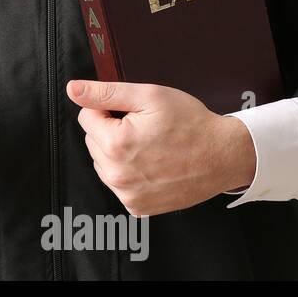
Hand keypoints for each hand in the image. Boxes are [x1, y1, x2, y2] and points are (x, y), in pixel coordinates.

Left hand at [67, 80, 255, 216]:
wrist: (223, 156)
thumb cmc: (192, 125)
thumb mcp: (150, 97)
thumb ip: (106, 92)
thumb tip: (73, 89)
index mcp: (116, 144)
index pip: (86, 117)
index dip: (109, 109)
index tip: (132, 113)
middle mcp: (116, 174)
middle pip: (93, 140)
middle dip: (112, 130)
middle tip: (145, 129)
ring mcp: (126, 194)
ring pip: (103, 162)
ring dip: (118, 152)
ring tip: (150, 147)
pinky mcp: (137, 207)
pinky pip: (118, 183)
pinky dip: (129, 173)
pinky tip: (151, 165)